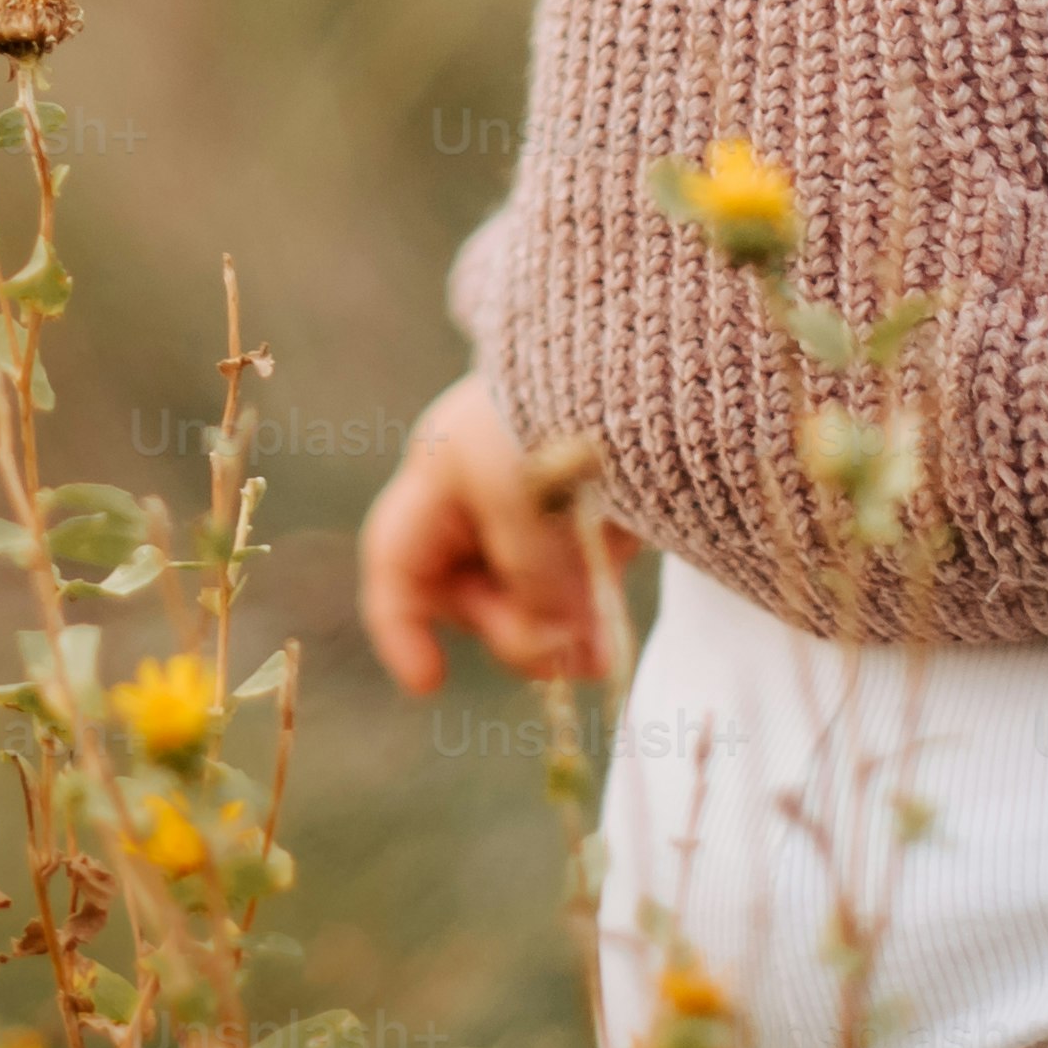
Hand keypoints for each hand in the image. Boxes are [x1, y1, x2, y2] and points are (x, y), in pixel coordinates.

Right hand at [356, 370, 638, 694]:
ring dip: (555, 636)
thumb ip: (529, 581)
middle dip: (507, 630)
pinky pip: (578, 590)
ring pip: (529, 600)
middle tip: (558, 650)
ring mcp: (543, 511)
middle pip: (468, 593)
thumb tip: (562, 650)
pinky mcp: (599, 522)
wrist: (651, 362)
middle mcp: (483, 495)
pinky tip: (607, 646)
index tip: (431, 685)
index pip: (396, 561)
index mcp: (442, 474)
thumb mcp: (524, 499)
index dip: (399, 626)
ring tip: (596, 656)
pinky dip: (589, 620)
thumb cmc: (563, 416)